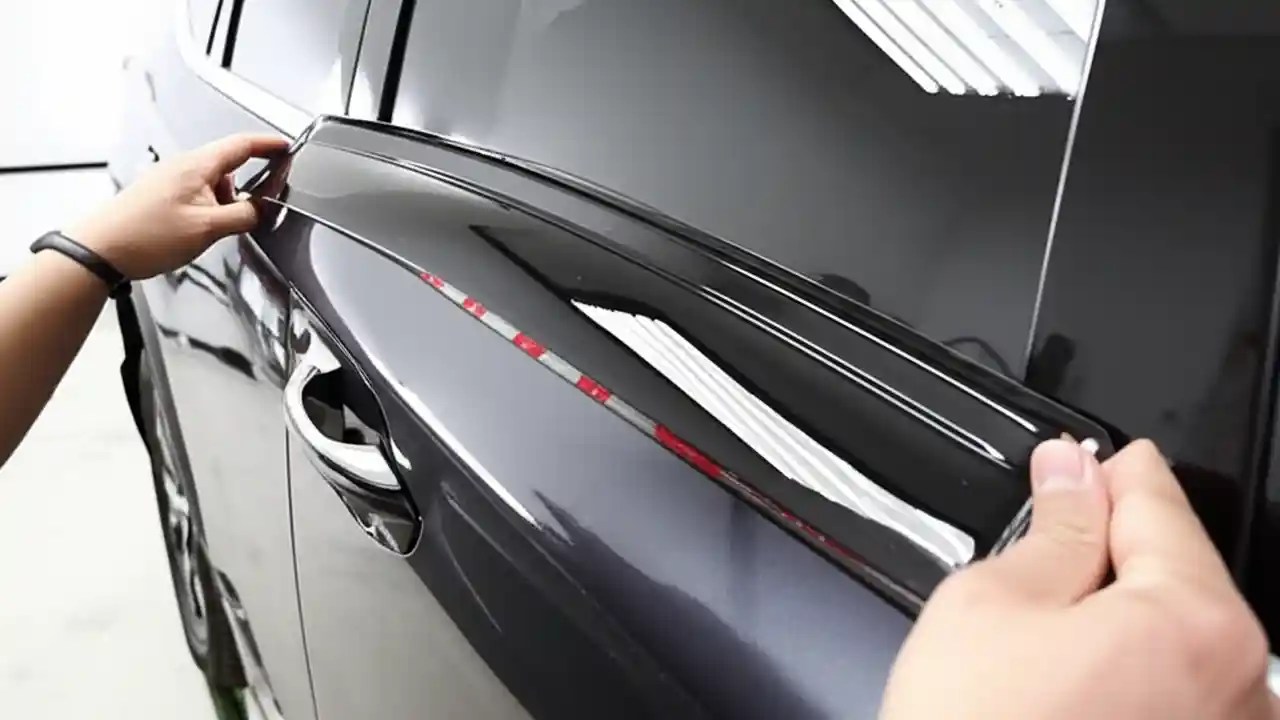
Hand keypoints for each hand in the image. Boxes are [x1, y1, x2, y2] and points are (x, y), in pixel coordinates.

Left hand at [66, 133, 289, 278]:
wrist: (101, 251)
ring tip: (217, 230)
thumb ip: (244, 216)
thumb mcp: (208, 229)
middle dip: (247, 187)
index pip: (242, 144)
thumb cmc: (145, 236)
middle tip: (256, 211)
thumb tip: (260, 210)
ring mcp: (170, 180)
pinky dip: (208, 210)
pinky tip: (200, 232)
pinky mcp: (161, 196)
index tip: (285, 147)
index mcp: (196, 166)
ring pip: (213, 185)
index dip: (268, 144)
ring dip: (225, 204)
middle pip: (229, 166)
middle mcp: (182, 167)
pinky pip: (197, 196)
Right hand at [880, 439, 1278, 719]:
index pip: (1160, 508)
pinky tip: (1068, 687)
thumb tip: (1072, 473)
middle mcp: (1244, 689)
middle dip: (1116, 549)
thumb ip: (1053, 528)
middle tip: (1046, 541)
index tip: (1088, 459)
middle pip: (1181, 576)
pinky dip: (1133, 673)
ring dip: (1124, 615)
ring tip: (1043, 633)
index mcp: (1196, 625)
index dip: (1113, 471)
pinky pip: (1180, 695)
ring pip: (1180, 640)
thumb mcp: (994, 601)